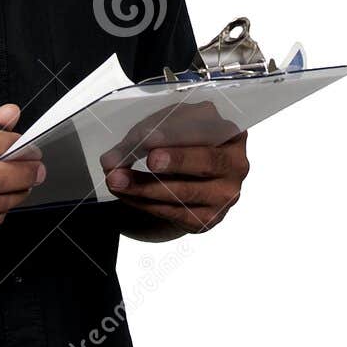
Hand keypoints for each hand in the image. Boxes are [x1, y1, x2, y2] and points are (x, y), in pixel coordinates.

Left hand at [103, 131, 248, 233]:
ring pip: (186, 191)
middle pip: (207, 161)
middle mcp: (235, 163)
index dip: (177, 132)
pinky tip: (126, 193)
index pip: (207, 128)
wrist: (189, 180)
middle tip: (150, 159)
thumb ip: (142, 138)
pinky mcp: (210, 218)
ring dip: (146, 186)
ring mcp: (225, 193)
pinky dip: (146, 202)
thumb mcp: (168, 130)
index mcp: (231, 132)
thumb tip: (112, 160)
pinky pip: (176, 212)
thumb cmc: (181, 146)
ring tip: (117, 179)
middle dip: (176, 160)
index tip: (149, 135)